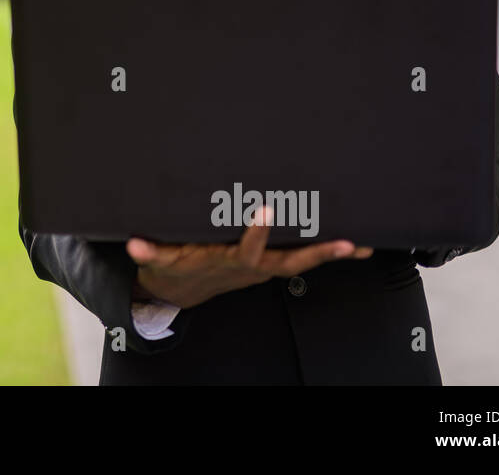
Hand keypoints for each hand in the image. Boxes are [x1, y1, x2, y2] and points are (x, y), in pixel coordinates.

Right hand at [127, 205, 372, 310]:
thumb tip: (132, 244)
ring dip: (334, 253)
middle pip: (291, 260)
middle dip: (318, 252)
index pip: (247, 247)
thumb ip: (149, 251)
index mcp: (230, 261)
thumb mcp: (160, 260)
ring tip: (365, 243)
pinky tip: (354, 243)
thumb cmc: (175, 267)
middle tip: (345, 242)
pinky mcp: (272, 263)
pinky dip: (328, 251)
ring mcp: (267, 267)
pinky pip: (304, 257)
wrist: (184, 290)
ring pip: (304, 260)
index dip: (256, 231)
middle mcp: (254, 266)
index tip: (264, 208)